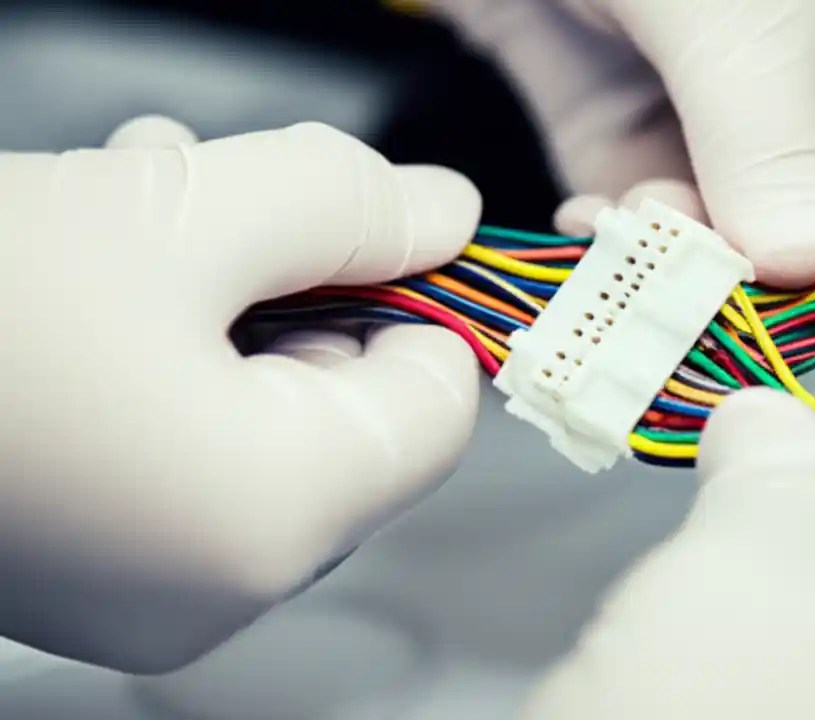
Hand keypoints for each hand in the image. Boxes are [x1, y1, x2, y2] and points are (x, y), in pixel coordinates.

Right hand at [0, 117, 481, 673]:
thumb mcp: (177, 210)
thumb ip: (344, 205)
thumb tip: (442, 213)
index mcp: (270, 518)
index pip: (436, 409)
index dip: (422, 302)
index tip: (386, 226)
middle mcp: (218, 582)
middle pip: (349, 411)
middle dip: (310, 287)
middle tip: (244, 199)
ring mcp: (146, 587)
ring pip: (262, 418)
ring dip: (232, 300)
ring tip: (154, 207)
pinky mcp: (89, 566)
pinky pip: (186, 451)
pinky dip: (173, 353)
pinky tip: (113, 266)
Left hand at [431, 0, 814, 285]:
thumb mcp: (737, 13)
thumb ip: (769, 140)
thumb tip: (804, 262)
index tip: (795, 303)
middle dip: (755, 269)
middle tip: (699, 302)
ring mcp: (721, 106)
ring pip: (722, 226)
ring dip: (675, 259)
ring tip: (631, 262)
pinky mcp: (631, 116)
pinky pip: (642, 202)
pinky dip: (618, 234)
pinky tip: (592, 233)